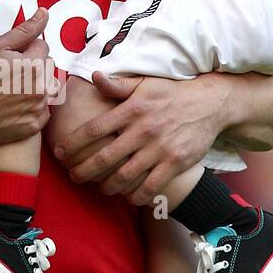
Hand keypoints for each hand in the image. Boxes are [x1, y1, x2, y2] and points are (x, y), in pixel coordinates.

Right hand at [0, 8, 57, 145]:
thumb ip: (25, 30)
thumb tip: (44, 13)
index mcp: (35, 65)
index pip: (43, 47)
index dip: (26, 49)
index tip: (11, 57)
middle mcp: (42, 88)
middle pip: (48, 68)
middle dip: (34, 67)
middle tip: (9, 73)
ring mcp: (38, 109)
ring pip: (46, 90)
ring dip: (35, 87)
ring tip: (11, 90)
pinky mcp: (32, 126)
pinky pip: (41, 113)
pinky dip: (31, 109)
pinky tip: (13, 105)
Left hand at [52, 71, 232, 205]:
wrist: (211, 103)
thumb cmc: (173, 93)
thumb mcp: (145, 83)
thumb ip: (118, 85)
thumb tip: (95, 77)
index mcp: (132, 109)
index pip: (94, 129)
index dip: (73, 143)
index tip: (60, 153)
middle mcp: (143, 130)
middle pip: (104, 157)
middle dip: (84, 171)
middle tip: (74, 177)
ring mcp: (159, 149)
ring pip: (124, 176)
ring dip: (107, 186)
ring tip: (101, 188)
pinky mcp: (175, 163)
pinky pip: (150, 186)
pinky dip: (135, 195)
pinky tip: (128, 196)